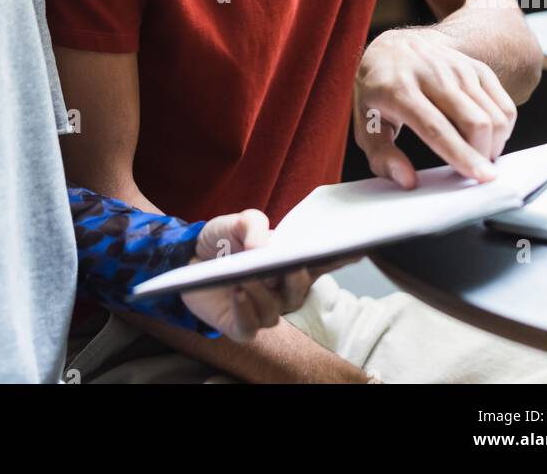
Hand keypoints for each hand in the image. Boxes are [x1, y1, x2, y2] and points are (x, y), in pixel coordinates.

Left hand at [181, 210, 366, 340]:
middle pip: (301, 290)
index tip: (358, 247)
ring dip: (262, 291)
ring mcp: (264, 310)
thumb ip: (253, 224)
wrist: (189, 258)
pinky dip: (246, 309)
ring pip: (275, 310)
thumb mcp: (238, 221)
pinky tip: (238, 292)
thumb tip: (263, 246)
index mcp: (291, 262)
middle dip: (297, 276)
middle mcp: (283, 290)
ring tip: (247, 276)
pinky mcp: (240, 326)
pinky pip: (250, 326)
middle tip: (290, 263)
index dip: (342, 257)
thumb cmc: (223, 240)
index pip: (322, 262)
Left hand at [352, 28, 516, 187]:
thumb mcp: (366, 123)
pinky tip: (486, 137)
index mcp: (398, 89)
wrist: (395, 46)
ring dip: (493, 144)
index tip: (480, 177)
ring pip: (494, 114)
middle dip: (482, 155)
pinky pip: (504, 105)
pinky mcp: (476, 67)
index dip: (460, 154)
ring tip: (477, 155)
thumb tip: (407, 182)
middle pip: (474, 121)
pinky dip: (502, 129)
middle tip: (472, 172)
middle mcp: (431, 74)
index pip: (436, 127)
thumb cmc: (379, 91)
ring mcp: (457, 68)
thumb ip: (382, 156)